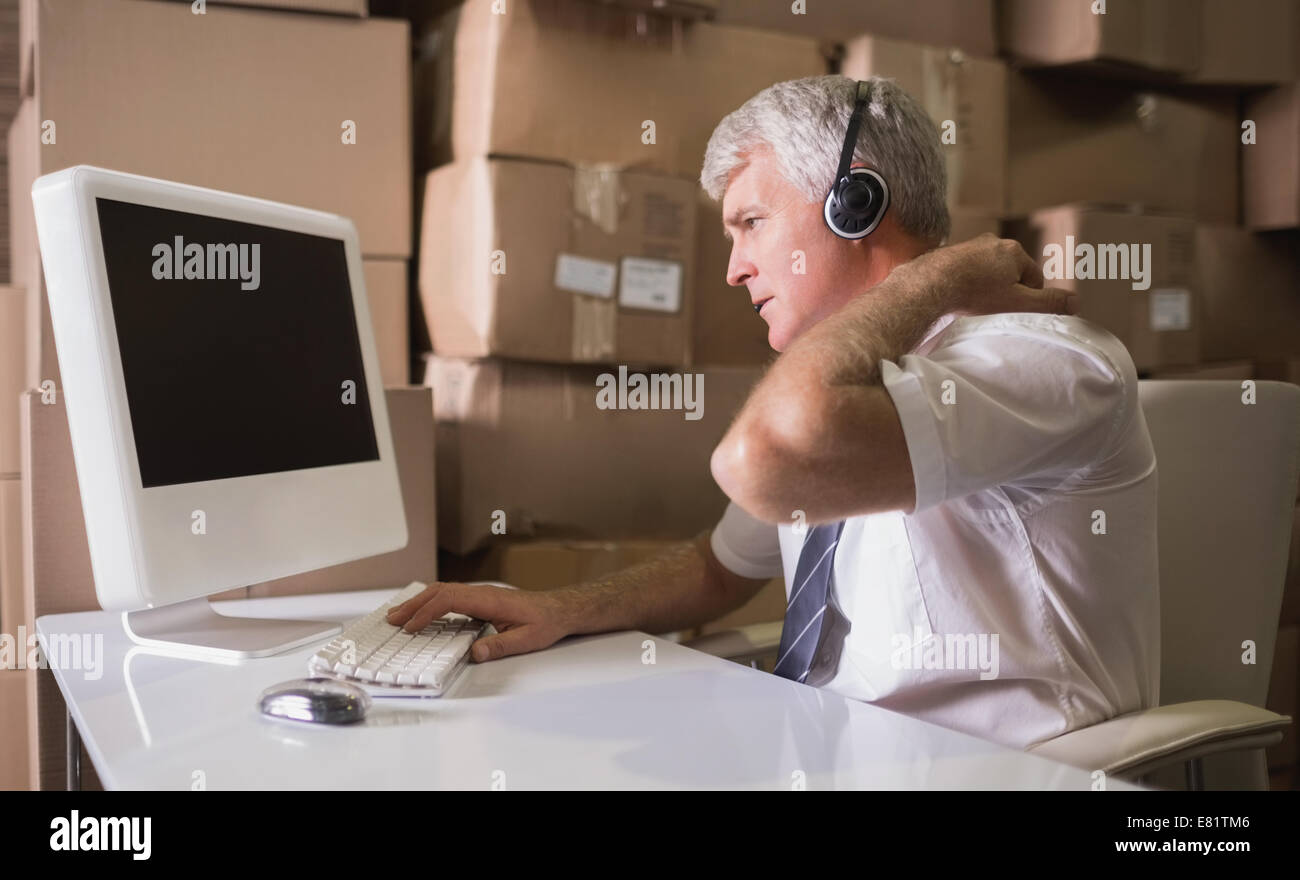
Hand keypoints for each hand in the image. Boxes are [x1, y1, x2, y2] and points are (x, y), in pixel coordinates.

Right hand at [385, 582, 576, 661]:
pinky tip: (422, 612)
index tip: (410, 627)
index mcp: (489, 600)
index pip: (449, 600)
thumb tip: (475, 652)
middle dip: (414, 605)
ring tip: (398, 615)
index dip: (427, 612)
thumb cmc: (546, 622)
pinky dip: (431, 602)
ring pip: (443, 592)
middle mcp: (481, 594)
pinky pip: (450, 596)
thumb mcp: (528, 639)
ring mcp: (480, 595)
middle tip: (391, 619)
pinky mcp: (480, 600)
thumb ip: (501, 646)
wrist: (559, 609)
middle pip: (440, 592)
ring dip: (420, 602)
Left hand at [906, 233, 1076, 317]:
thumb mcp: (1018, 302)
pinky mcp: (950, 253)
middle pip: (1010, 272)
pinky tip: (959, 294)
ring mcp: (970, 245)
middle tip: (992, 307)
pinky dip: (966, 282)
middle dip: (1005, 289)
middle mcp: (992, 242)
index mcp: (1014, 250)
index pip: (1033, 277)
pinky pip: (967, 270)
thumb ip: (1047, 303)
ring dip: (985, 286)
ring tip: (973, 302)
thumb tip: (1076, 303)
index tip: (1013, 309)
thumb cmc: (975, 293)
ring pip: (988, 270)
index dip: (1027, 297)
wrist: (930, 284)